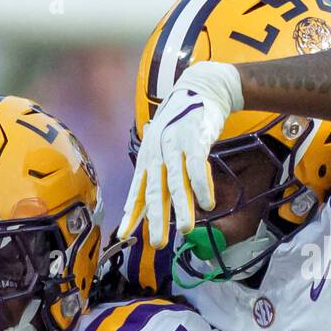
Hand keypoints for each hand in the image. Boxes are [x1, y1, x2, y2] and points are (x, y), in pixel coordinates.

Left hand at [121, 61, 242, 247]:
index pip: (138, 191)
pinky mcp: (196, 139)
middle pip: (156, 192)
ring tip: (185, 229)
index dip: (131, 214)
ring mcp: (176, 146)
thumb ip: (153, 177)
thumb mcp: (160, 149)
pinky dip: (202, 186)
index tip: (124, 234)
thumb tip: (139, 206)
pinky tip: (206, 203)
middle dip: (156, 219)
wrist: (200, 88)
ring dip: (182, 207)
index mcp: (148, 159)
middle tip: (157, 242)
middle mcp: (158, 155)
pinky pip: (198, 166)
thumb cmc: (178, 125)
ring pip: (177, 182)